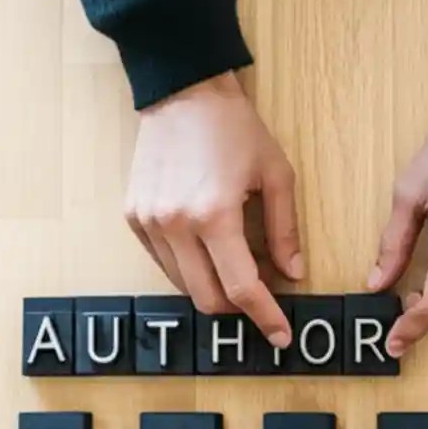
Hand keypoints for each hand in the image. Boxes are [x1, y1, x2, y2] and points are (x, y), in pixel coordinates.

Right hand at [125, 71, 300, 347]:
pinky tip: (208, 249)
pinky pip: (164, 263)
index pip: (241, 288)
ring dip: (212, 288)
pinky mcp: (134, 217)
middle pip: (207, 298)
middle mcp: (175, 225)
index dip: (264, 316)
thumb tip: (293, 274)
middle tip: (261, 298)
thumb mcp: (277, 176)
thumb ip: (284, 231)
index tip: (280, 335)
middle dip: (238, 309)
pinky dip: (189, 269)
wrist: (183, 93)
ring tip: (236, 266)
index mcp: (214, 215)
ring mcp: (149, 223)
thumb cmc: (236, 130)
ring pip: (183, 285)